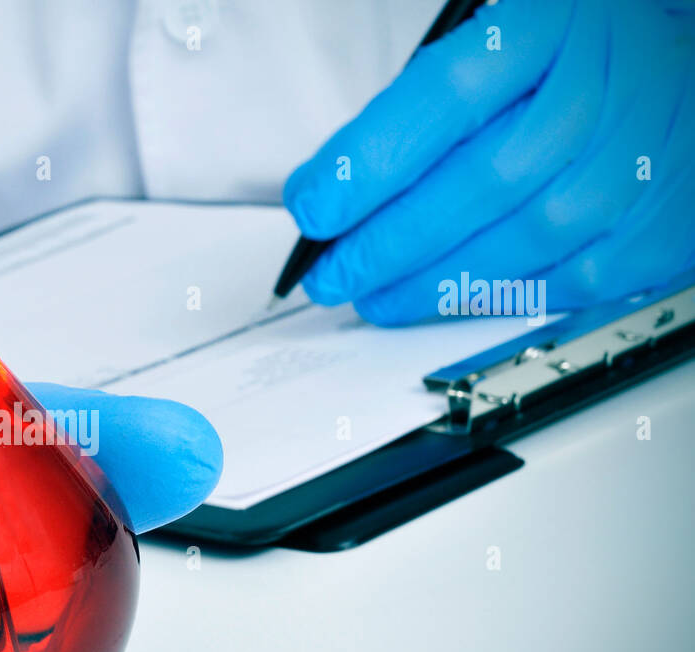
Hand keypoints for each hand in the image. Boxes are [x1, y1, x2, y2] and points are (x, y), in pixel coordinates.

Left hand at [284, 0, 694, 324]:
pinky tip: (448, 299)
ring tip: (376, 298)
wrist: (682, 82)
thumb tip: (329, 188)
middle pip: (473, 185)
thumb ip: (418, 111)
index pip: (443, 100)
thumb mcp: (499, 49)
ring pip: (513, 248)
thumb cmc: (576, 64)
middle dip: (384, 244)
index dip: (368, 163)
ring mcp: (629, 169)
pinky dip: (492, 298)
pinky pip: (558, 284)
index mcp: (546, 32)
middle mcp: (594, 98)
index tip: (313, 208)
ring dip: (426, 285)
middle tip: (332, 274)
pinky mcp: (650, 232)